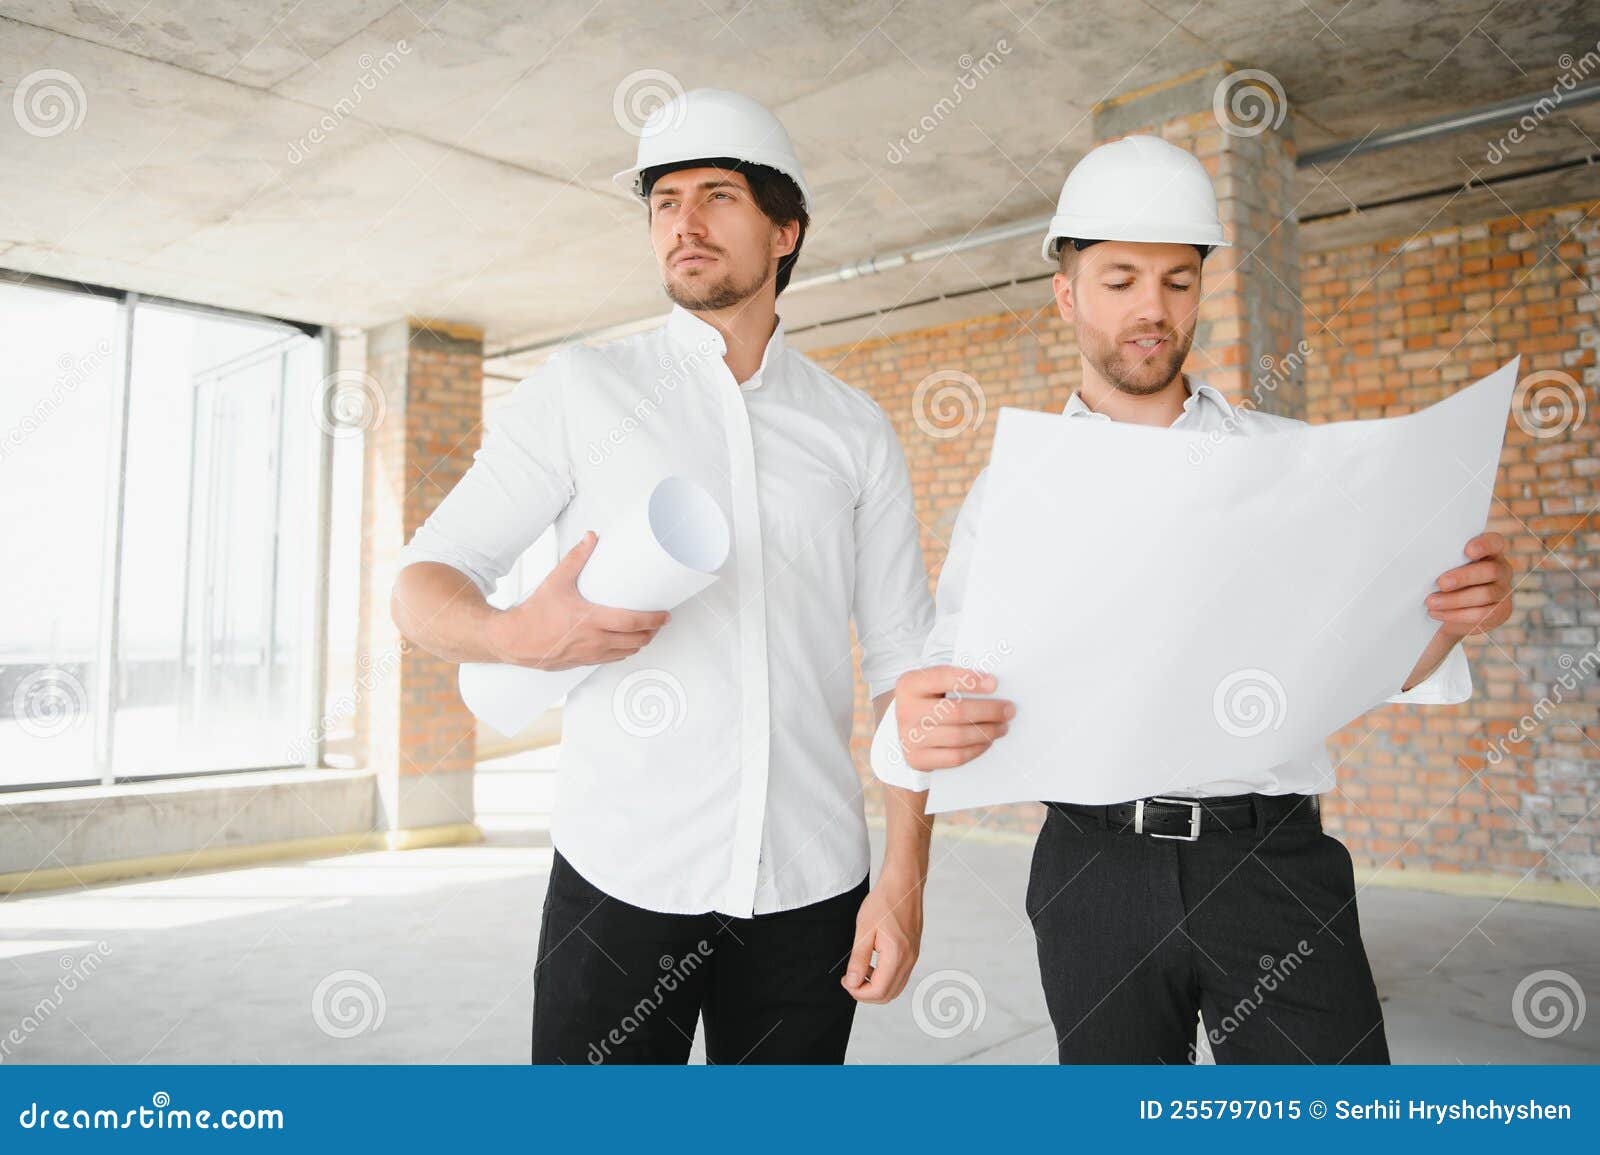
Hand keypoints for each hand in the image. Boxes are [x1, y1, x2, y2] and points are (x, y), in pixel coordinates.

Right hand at [486, 531, 669, 669]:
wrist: (514, 640)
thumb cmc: (534, 614)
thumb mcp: (556, 581)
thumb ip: (575, 558)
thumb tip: (590, 539)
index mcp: (592, 621)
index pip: (634, 623)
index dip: (654, 619)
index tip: (665, 615)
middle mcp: (595, 642)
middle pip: (636, 641)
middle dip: (652, 632)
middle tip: (659, 622)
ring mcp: (590, 655)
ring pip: (626, 652)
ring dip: (639, 643)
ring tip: (646, 631)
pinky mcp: (583, 662)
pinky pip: (611, 659)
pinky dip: (623, 651)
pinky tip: (623, 644)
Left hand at [842, 869, 923, 1002]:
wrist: (904, 884)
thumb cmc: (885, 901)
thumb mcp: (864, 929)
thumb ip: (859, 959)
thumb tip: (852, 982)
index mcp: (897, 956)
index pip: (879, 991)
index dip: (859, 992)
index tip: (845, 981)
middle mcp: (909, 960)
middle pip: (888, 995)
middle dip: (866, 993)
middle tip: (850, 980)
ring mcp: (913, 957)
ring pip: (895, 987)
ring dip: (876, 987)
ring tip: (859, 971)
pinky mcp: (913, 952)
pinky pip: (900, 975)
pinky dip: (885, 977)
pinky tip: (872, 964)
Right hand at [894, 666, 1013, 770]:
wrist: (906, 730)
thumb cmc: (930, 701)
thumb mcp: (933, 685)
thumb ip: (956, 681)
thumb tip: (993, 685)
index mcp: (910, 684)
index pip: (941, 677)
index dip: (969, 680)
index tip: (994, 683)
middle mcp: (906, 710)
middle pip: (955, 711)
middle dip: (988, 711)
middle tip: (1009, 709)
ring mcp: (910, 737)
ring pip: (958, 736)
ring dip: (987, 731)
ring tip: (1002, 726)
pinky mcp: (917, 758)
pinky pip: (955, 756)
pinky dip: (977, 749)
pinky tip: (987, 741)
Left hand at [1426, 531, 1512, 639]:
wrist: (1457, 611)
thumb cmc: (1448, 580)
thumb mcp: (1447, 567)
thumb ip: (1442, 562)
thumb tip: (1417, 560)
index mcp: (1490, 552)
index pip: (1494, 542)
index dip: (1484, 545)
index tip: (1468, 550)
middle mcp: (1501, 569)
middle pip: (1489, 571)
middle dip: (1463, 577)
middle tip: (1441, 583)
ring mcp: (1503, 590)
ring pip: (1484, 595)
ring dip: (1454, 600)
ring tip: (1431, 602)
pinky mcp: (1500, 611)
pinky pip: (1481, 614)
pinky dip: (1456, 615)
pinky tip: (1437, 613)